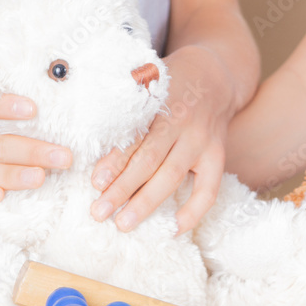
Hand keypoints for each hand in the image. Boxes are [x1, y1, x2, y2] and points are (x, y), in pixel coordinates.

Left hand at [90, 46, 229, 234]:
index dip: (114, 161)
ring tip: (124, 224)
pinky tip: (175, 229)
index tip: (95, 182)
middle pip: (149, 161)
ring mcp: (202, 141)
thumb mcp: (145, 82)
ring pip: (172, 176)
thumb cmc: (168, 84)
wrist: (214, 76)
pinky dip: (193, 211)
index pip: (134, 137)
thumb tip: (88, 143)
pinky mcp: (217, 155)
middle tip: (99, 213)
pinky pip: (209, 189)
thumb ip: (123, 108)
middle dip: (123, 190)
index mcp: (159, 103)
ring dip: (146, 203)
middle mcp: (182, 123)